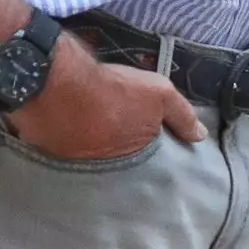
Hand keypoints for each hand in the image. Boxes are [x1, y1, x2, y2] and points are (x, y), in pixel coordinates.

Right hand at [10, 34, 199, 159]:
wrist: (57, 84)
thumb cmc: (114, 90)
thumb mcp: (159, 94)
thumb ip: (181, 115)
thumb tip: (201, 137)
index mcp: (132, 154)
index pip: (144, 154)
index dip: (145, 140)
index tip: (141, 126)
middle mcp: (104, 164)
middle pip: (115, 153)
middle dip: (117, 142)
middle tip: (115, 121)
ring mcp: (74, 159)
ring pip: (88, 150)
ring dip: (91, 139)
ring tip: (92, 121)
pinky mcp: (48, 150)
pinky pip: (62, 143)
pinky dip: (65, 134)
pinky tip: (66, 121)